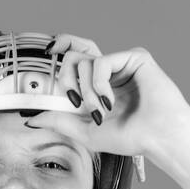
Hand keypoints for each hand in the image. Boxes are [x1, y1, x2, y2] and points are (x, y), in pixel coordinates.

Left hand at [28, 34, 189, 167]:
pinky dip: (98, 84)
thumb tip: (32, 119)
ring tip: (100, 111)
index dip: (60, 51)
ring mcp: (122, 63)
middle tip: (74, 102)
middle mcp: (110, 72)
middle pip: (74, 54)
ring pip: (84, 60)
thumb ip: (60, 121)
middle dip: (66, 79)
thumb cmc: (130, 137)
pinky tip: (109, 99)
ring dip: (85, 91)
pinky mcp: (134, 57)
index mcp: (99, 86)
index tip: (47, 51)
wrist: (157, 137)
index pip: (75, 61)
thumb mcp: (86, 132)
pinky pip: (100, 62)